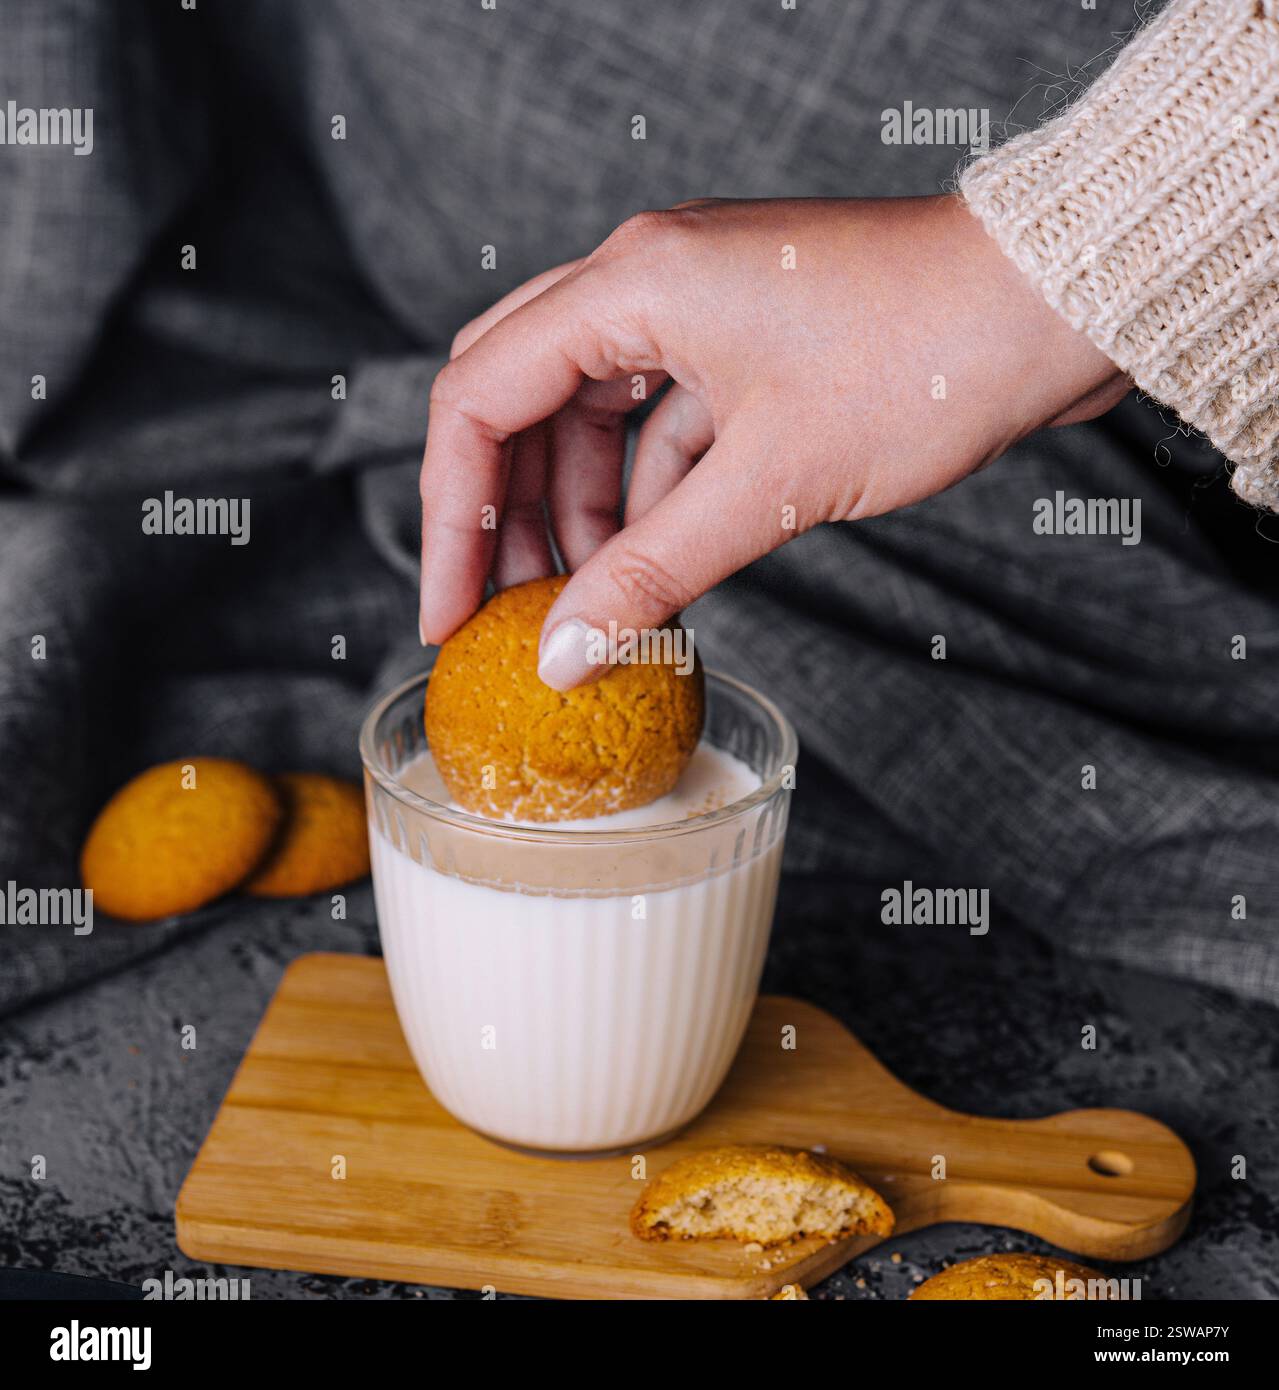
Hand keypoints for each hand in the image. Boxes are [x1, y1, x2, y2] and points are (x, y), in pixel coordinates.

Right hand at [418, 194, 1127, 688]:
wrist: (1052, 303)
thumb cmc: (926, 359)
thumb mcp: (771, 484)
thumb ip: (653, 574)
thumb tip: (564, 654)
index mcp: (629, 284)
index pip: (478, 399)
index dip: (451, 518)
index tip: (450, 615)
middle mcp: (646, 280)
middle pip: (519, 404)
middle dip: (503, 516)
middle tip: (501, 616)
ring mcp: (696, 307)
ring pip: (589, 418)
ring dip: (578, 514)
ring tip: (584, 609)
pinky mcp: (743, 341)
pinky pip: (659, 424)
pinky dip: (646, 497)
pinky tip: (652, 569)